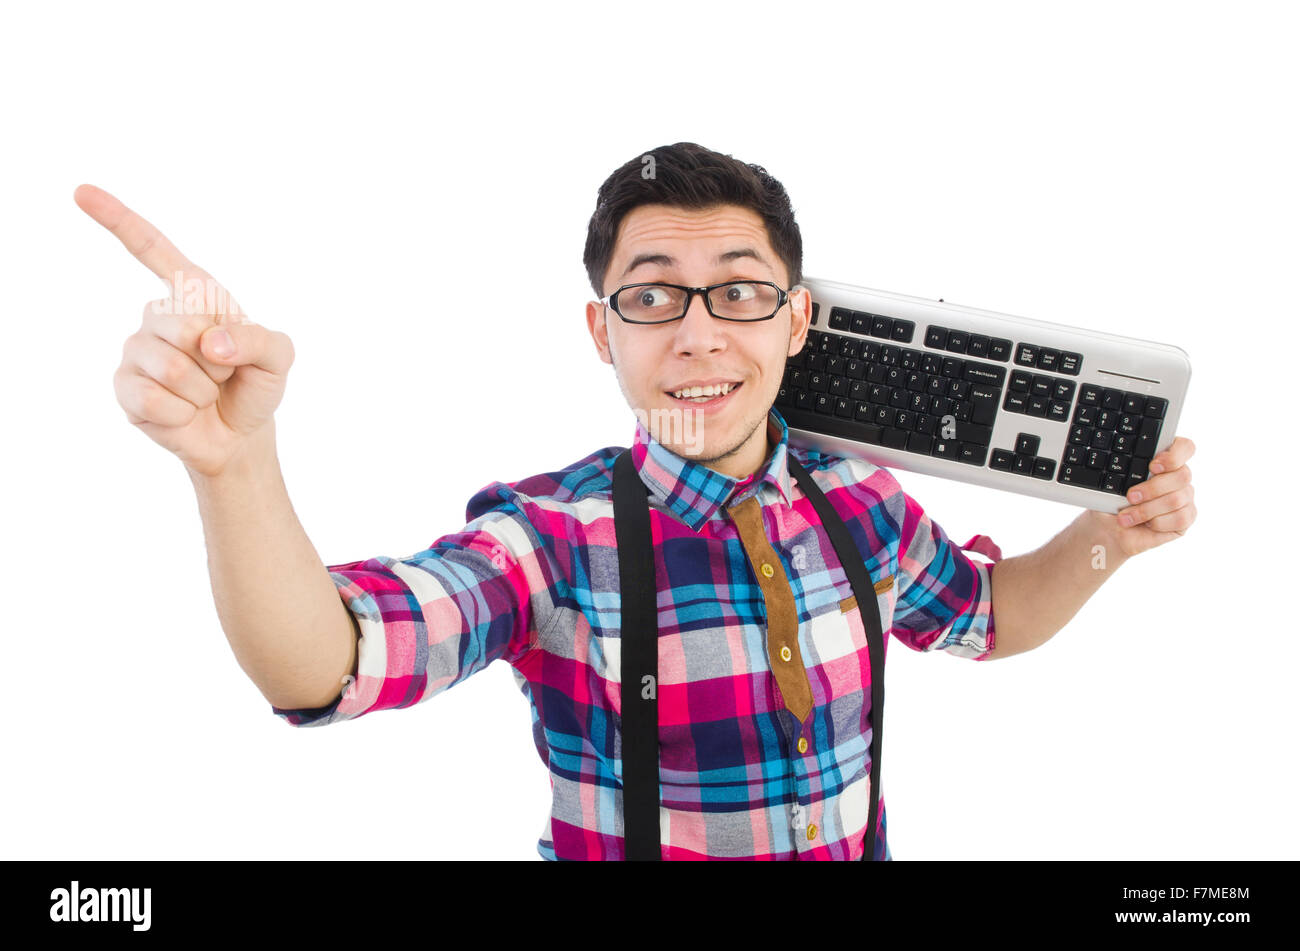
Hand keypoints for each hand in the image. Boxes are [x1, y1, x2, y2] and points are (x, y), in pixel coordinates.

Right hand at [76, 185, 295, 477]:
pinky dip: (182, 412)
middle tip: (223, 372)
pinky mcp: (125, 387)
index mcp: (195, 295)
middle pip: (182, 325)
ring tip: (205, 393)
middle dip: (218, 359)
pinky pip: (153, 399)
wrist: (241, 434)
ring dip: (203, 389)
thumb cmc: (255, 385)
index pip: (155, 250)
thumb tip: (211, 342)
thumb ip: (259, 340)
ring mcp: (137, 350)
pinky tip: (185, 412)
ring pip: (171, 366)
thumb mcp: (279, 358)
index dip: (119, 221)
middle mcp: (159, 315)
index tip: (83, 192)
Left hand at [1090, 436, 1196, 558]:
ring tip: (1127, 516)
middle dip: (1152, 488)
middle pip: (1182, 475)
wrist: (1110, 528)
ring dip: (1147, 509)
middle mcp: (1178, 477)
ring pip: (1177, 499)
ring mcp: (1185, 498)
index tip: (1153, 466)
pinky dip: (1158, 523)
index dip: (1174, 455)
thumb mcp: (1112, 485)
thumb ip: (1125, 474)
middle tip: (1130, 496)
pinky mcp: (1186, 518)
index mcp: (1164, 460)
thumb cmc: (1112, 503)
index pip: (1184, 447)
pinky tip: (1146, 524)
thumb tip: (1129, 472)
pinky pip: (1180, 518)